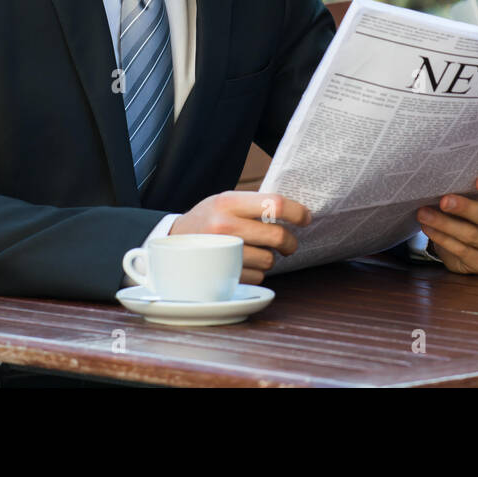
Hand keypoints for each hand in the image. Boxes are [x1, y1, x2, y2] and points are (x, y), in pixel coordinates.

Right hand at [171, 191, 312, 284]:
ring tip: (257, 251)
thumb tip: (296, 212)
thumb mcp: (224, 202)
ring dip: (270, 257)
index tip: (306, 218)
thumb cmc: (207, 219)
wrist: (171, 243)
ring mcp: (223, 252)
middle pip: (277, 235)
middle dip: (290, 242)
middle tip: (289, 243)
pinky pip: (258, 276)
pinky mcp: (222, 274)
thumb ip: (254, 204)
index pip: (274, 204)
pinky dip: (257, 272)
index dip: (297, 212)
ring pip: (269, 259)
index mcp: (227, 202)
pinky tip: (244, 263)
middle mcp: (224, 226)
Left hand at [416, 174, 477, 274]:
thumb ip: (468, 190)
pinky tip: (428, 228)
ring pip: (471, 234)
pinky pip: (461, 250)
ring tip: (424, 214)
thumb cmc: (473, 216)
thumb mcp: (476, 201)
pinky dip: (442, 238)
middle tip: (444, 201)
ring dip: (444, 223)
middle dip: (464, 207)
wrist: (474, 248)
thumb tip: (442, 179)